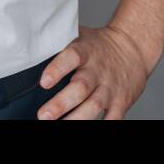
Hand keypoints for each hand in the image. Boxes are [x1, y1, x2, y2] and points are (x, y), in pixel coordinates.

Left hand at [34, 24, 154, 119]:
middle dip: (61, 103)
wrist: (133, 47)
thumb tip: (30, 42)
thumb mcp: (80, 36)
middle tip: (43, 115)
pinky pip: (113, 117)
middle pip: (80, 87)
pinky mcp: (121, 101)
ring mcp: (110, 87)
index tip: (43, 82)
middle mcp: (97, 70)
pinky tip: (86, 128)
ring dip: (76, 118)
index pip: (71, 57)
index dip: (57, 69)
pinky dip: (102, 125)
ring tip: (59, 126)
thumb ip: (59, 41)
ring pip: (94, 105)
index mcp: (85, 51)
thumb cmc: (98, 45)